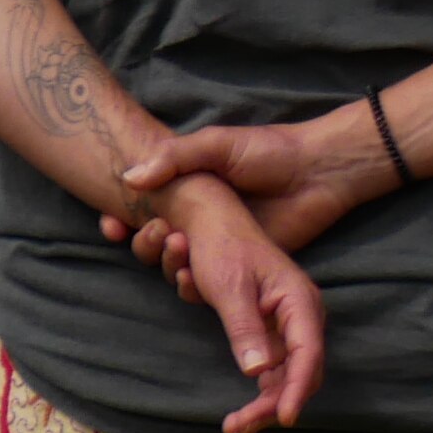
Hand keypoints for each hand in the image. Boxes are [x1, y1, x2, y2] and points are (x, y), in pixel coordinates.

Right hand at [111, 112, 390, 268]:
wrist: (321, 170)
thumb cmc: (271, 151)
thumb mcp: (219, 144)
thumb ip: (175, 157)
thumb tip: (129, 178)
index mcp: (189, 191)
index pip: (142, 211)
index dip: (121, 220)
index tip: (111, 224)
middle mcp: (199, 221)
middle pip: (152, 243)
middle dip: (140, 242)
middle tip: (146, 231)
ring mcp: (219, 247)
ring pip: (174, 267)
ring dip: (162, 261)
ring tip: (175, 242)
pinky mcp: (239, 269)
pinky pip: (206, 287)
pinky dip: (190, 284)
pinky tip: (189, 274)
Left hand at [159, 177, 325, 432]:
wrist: (211, 219)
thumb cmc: (222, 247)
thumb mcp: (229, 288)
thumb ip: (245, 330)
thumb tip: (258, 373)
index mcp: (298, 300)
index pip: (308, 353)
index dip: (298, 388)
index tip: (284, 418)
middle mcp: (299, 315)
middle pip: (301, 369)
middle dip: (274, 403)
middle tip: (239, 428)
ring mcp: (286, 323)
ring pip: (285, 373)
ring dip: (263, 402)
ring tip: (235, 427)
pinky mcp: (269, 328)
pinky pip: (272, 367)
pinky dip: (258, 390)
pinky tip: (241, 410)